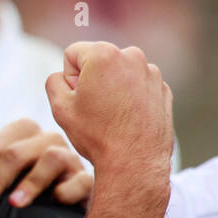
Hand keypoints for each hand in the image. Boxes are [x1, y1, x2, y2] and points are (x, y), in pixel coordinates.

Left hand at [0, 116, 91, 210]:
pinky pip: (82, 180)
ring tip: (14, 203)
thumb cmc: (25, 184)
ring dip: (31, 182)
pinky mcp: (87, 182)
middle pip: (20, 150)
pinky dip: (68, 190)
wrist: (60, 212)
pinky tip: (55, 201)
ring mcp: (70, 160)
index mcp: (26, 136)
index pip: (1, 140)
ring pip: (52, 157)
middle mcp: (49, 142)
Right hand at [45, 42, 172, 174]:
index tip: (79, 100)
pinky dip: (132, 99)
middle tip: (94, 111)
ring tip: (112, 118)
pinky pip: (139, 87)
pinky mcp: (163, 90)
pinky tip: (128, 121)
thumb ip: (54, 81)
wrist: (135, 163)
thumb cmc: (97, 136)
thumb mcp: (60, 108)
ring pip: (120, 74)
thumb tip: (62, 75)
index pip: (73, 54)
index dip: (69, 79)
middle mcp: (131, 56)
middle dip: (93, 80)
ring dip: (113, 89)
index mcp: (103, 54)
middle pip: (98, 61)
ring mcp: (151, 73)